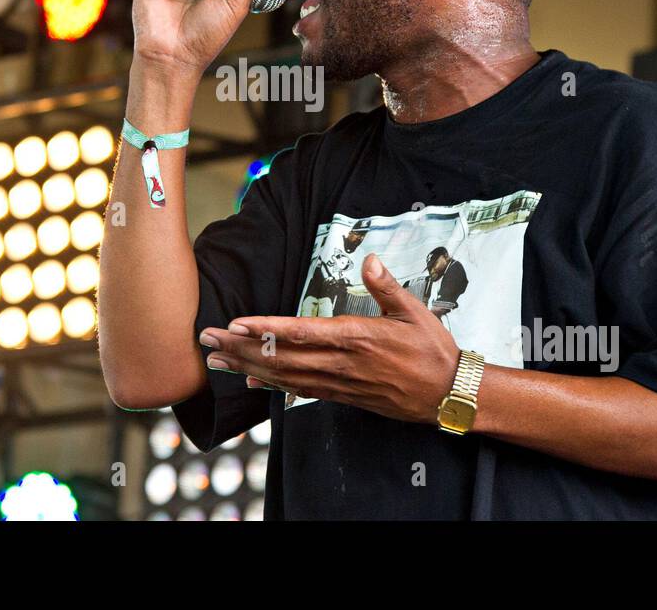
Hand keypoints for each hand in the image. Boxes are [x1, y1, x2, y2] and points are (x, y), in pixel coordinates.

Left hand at [198, 254, 462, 424]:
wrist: (449, 396)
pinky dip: (271, 385)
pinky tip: (249, 379)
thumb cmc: (433, 351)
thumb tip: (369, 258)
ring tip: (216, 357)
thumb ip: (386, 286)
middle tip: (207, 338)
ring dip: (247, 366)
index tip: (237, 323)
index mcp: (356, 338)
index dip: (266, 329)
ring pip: (283, 376)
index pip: (301, 333)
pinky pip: (298, 390)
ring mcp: (339, 383)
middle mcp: (341, 363)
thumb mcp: (414, 312)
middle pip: (281, 356)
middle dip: (241, 348)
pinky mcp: (341, 396)